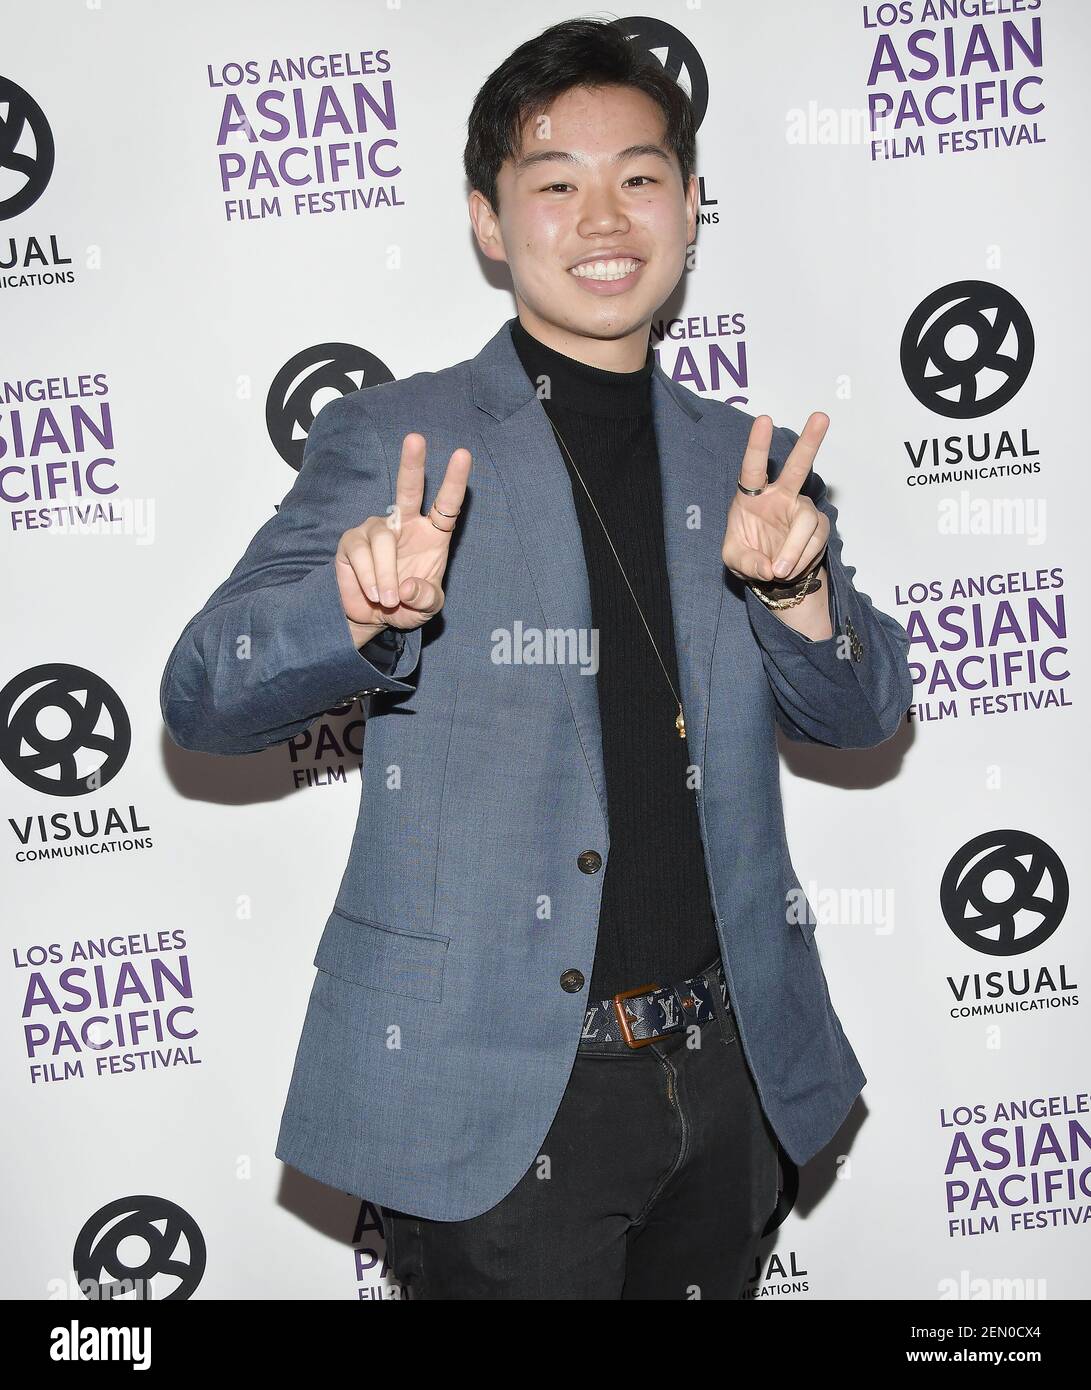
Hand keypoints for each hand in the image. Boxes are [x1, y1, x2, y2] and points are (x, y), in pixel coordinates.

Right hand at [335, 433, 471, 639]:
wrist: (372, 617)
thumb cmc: (406, 605)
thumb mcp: (426, 608)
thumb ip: (425, 599)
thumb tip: (408, 587)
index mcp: (432, 533)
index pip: (446, 504)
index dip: (454, 481)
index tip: (463, 454)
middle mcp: (404, 523)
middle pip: (409, 488)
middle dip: (412, 463)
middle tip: (415, 438)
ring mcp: (376, 528)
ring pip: (383, 540)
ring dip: (386, 576)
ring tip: (388, 600)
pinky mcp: (352, 541)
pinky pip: (360, 554)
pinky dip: (369, 579)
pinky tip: (372, 594)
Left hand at [722, 412, 830, 583]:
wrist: (771, 572)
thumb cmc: (748, 554)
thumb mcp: (734, 560)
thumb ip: (747, 562)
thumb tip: (769, 567)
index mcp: (752, 495)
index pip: (753, 467)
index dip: (758, 444)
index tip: (764, 420)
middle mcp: (780, 495)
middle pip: (798, 466)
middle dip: (810, 442)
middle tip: (821, 416)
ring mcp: (801, 509)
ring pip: (807, 521)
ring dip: (794, 549)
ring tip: (780, 570)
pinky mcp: (819, 526)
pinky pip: (815, 541)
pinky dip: (801, 559)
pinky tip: (790, 569)